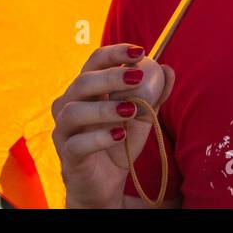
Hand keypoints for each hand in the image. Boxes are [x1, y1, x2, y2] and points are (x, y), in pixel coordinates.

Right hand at [51, 43, 173, 208]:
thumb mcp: (142, 116)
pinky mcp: (66, 155)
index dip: (115, 53)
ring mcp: (64, 130)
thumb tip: (168, 70)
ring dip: (105, 108)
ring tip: (131, 111)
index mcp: (86, 89)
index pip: (94, 61)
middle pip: (83, 82)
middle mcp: (69, 104)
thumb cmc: (118, 140)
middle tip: (138, 77)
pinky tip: (119, 135)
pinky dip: (99, 137)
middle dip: (112, 77)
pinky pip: (77, 143)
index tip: (140, 51)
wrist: (105, 181)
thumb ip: (155, 94)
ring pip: (75, 111)